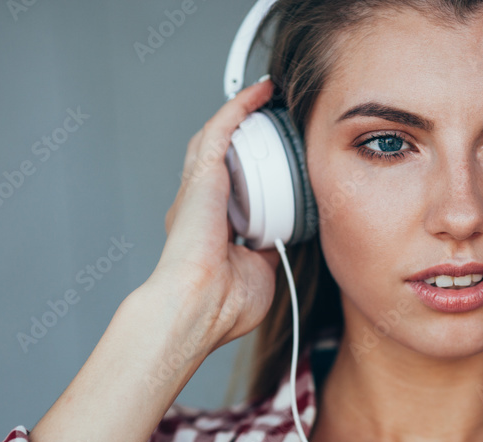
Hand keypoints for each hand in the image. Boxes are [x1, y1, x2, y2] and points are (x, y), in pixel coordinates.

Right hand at [149, 77, 279, 352]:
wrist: (198, 308)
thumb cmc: (221, 306)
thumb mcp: (260, 274)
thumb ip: (269, 251)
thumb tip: (284, 236)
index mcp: (210, 232)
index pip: (233, 191)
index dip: (252, 173)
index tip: (275, 163)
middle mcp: (199, 207)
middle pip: (223, 159)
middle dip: (246, 137)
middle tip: (273, 121)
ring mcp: (197, 189)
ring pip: (219, 138)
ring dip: (243, 115)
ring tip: (268, 99)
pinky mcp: (202, 175)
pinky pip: (220, 129)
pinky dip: (240, 107)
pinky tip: (260, 92)